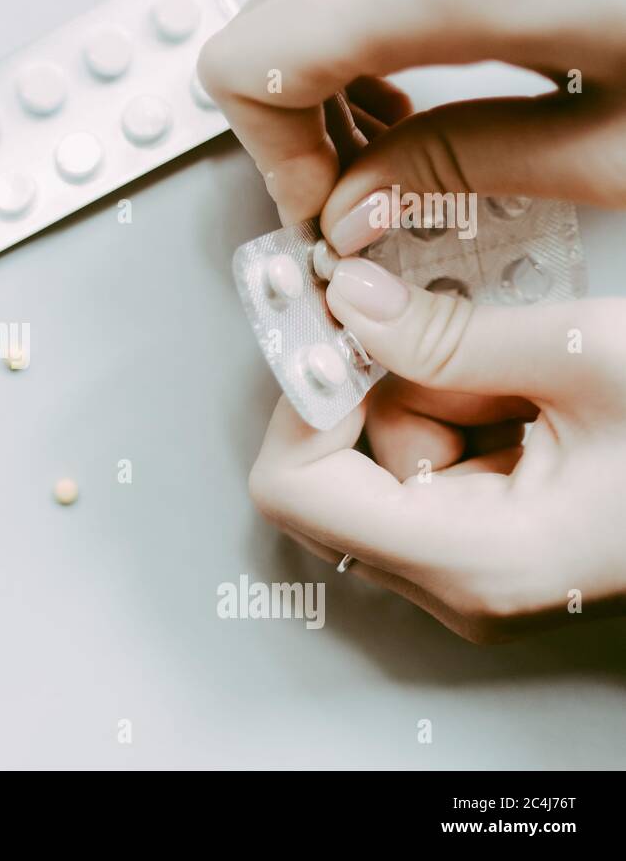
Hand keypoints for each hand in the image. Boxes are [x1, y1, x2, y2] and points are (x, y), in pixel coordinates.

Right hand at [197, 0, 625, 248]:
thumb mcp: (620, 146)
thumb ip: (465, 171)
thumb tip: (357, 205)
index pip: (255, 59)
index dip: (271, 157)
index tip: (319, 210)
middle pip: (268, 17)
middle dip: (286, 124)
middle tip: (345, 193)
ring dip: (320, 78)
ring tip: (387, 147)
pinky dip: (361, 30)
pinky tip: (416, 81)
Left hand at [248, 262, 625, 641]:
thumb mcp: (589, 360)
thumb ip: (449, 332)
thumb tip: (348, 302)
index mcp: (475, 561)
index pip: (296, 489)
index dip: (306, 401)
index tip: (338, 332)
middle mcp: (460, 583)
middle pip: (333, 473)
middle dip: (377, 391)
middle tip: (438, 332)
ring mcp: (474, 567)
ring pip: (383, 457)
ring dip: (431, 392)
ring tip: (524, 376)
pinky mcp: (491, 540)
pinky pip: (430, 460)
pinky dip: (460, 409)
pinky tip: (529, 396)